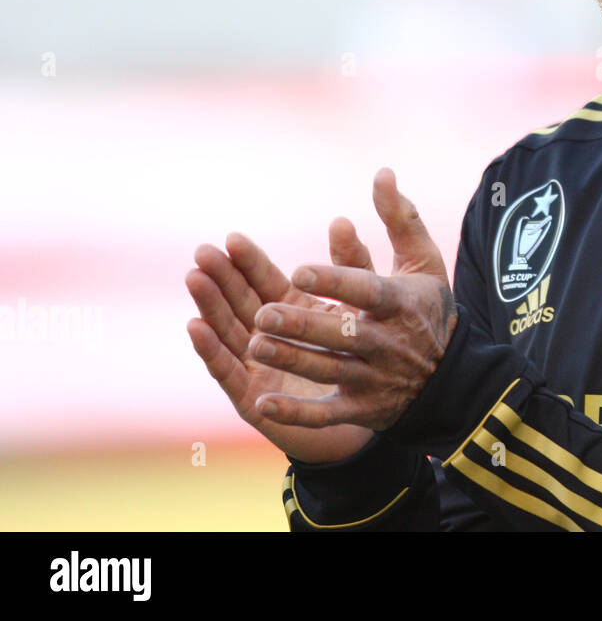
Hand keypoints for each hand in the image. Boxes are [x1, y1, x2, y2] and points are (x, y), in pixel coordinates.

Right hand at [186, 227, 375, 463]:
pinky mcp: (252, 399)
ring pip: (229, 332)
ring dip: (210, 306)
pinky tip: (196, 327)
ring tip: (195, 279)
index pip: (265, 282)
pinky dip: (211, 350)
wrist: (372, 415)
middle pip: (240, 302)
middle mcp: (269, 337)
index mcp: (293, 312)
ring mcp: (256, 368)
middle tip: (203, 253)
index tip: (232, 238)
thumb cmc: (363, 357)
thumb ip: (352, 267)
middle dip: (221, 277)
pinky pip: (229, 373)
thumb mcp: (362, 307)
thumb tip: (342, 220)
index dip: (248, 261)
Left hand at [247, 168, 458, 432]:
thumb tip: (381, 172)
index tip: (298, 272)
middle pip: (341, 335)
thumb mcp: (423, 260)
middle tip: (262, 313)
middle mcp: (387, 343)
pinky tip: (264, 405)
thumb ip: (400, 218)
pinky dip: (296, 413)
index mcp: (400, 303)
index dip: (335, 282)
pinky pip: (327, 415)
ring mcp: (373, 379)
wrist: (451, 376)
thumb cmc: (427, 308)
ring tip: (253, 345)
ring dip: (291, 360)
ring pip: (328, 370)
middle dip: (301, 326)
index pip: (366, 292)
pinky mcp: (361, 409)